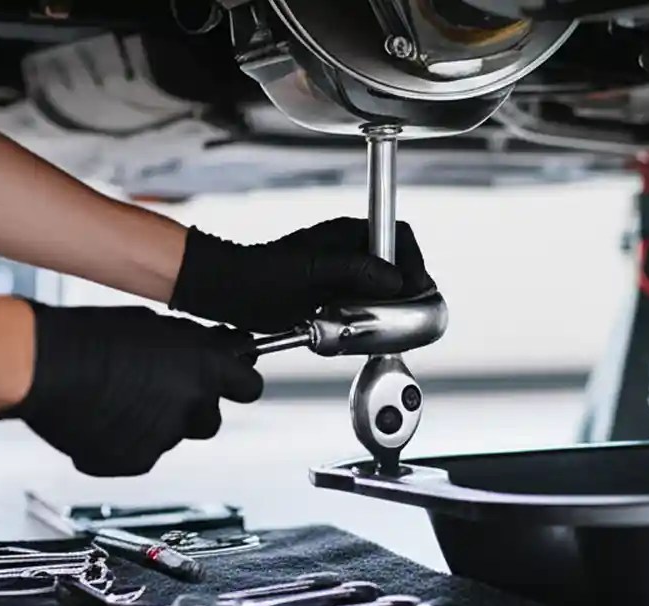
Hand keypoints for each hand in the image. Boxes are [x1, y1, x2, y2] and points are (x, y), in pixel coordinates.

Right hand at [0, 302, 262, 476]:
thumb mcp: (155, 327)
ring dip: (154, 424)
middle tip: (157, 392)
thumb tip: (209, 350)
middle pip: (209, 419)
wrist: (44, 365)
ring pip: (171, 437)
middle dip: (191, 408)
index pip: (250, 386)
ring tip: (116, 400)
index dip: (237, 383)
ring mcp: (166, 438)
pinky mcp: (135, 462)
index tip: (229, 382)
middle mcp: (194, 404)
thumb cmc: (92, 337)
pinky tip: (100, 419)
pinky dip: (124, 442)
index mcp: (206, 367)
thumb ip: (191, 347)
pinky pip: (138, 455)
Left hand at [168, 217, 434, 332]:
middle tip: (406, 309)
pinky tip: (361, 327)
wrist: (232, 293)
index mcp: (347, 235)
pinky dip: (368, 316)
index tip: (416, 288)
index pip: (398, 236)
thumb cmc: (263, 274)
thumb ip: (358, 271)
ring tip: (387, 321)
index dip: (413, 261)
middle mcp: (348, 251)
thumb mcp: (315, 270)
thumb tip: (395, 280)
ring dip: (387, 304)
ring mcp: (340, 273)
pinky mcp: (332, 294)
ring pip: (381, 286)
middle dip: (405, 287)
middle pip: (394, 263)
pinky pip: (363, 303)